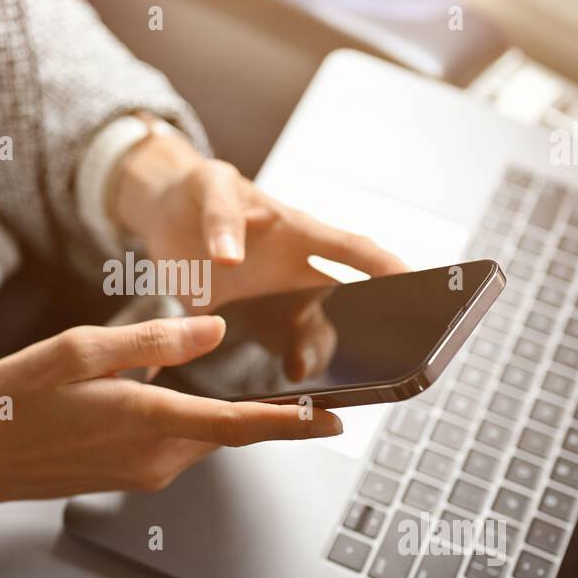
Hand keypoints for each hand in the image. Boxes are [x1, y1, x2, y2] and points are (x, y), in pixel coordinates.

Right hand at [0, 316, 342, 516]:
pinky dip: (185, 425)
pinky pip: (172, 447)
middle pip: (227, 432)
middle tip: (302, 396)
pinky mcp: (125, 478)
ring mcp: (140, 474)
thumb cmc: (14, 400)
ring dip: (218, 418)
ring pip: (199, 438)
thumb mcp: (80, 351)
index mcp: (149, 421)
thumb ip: (154, 342)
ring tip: (219, 390)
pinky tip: (157, 400)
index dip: (294, 422)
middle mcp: (154, 457)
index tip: (335, 420)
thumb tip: (212, 329)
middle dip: (266, 416)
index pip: (240, 424)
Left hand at [112, 129, 407, 378]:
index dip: (386, 266)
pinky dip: (270, 373)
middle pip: (339, 305)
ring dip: (312, 356)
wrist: (162, 213)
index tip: (415, 283)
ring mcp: (271, 301)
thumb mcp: (211, 187)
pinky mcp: (242, 325)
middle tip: (366, 354)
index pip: (353, 250)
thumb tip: (232, 258)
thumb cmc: (199, 189)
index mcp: (299, 232)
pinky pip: (267, 353)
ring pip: (308, 335)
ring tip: (300, 373)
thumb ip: (222, 218)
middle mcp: (293, 271)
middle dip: (359, 330)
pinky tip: (265, 389)